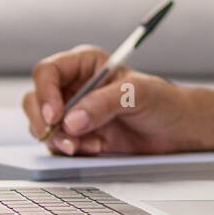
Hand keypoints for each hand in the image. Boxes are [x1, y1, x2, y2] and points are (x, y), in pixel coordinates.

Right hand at [21, 45, 213, 155]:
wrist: (178, 131)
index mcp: (85, 64)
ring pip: (43, 125)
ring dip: (59, 139)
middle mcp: (74, 87)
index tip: (55, 115)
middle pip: (35, 100)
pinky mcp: (78, 136)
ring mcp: (73, 113)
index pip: (47, 72)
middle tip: (64, 138)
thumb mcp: (137, 94)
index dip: (45, 93)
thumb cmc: (163, 102)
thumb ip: (103, 104)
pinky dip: (71, 150)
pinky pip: (59, 144)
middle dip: (44, 122)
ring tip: (89, 145)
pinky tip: (96, 148)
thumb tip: (72, 120)